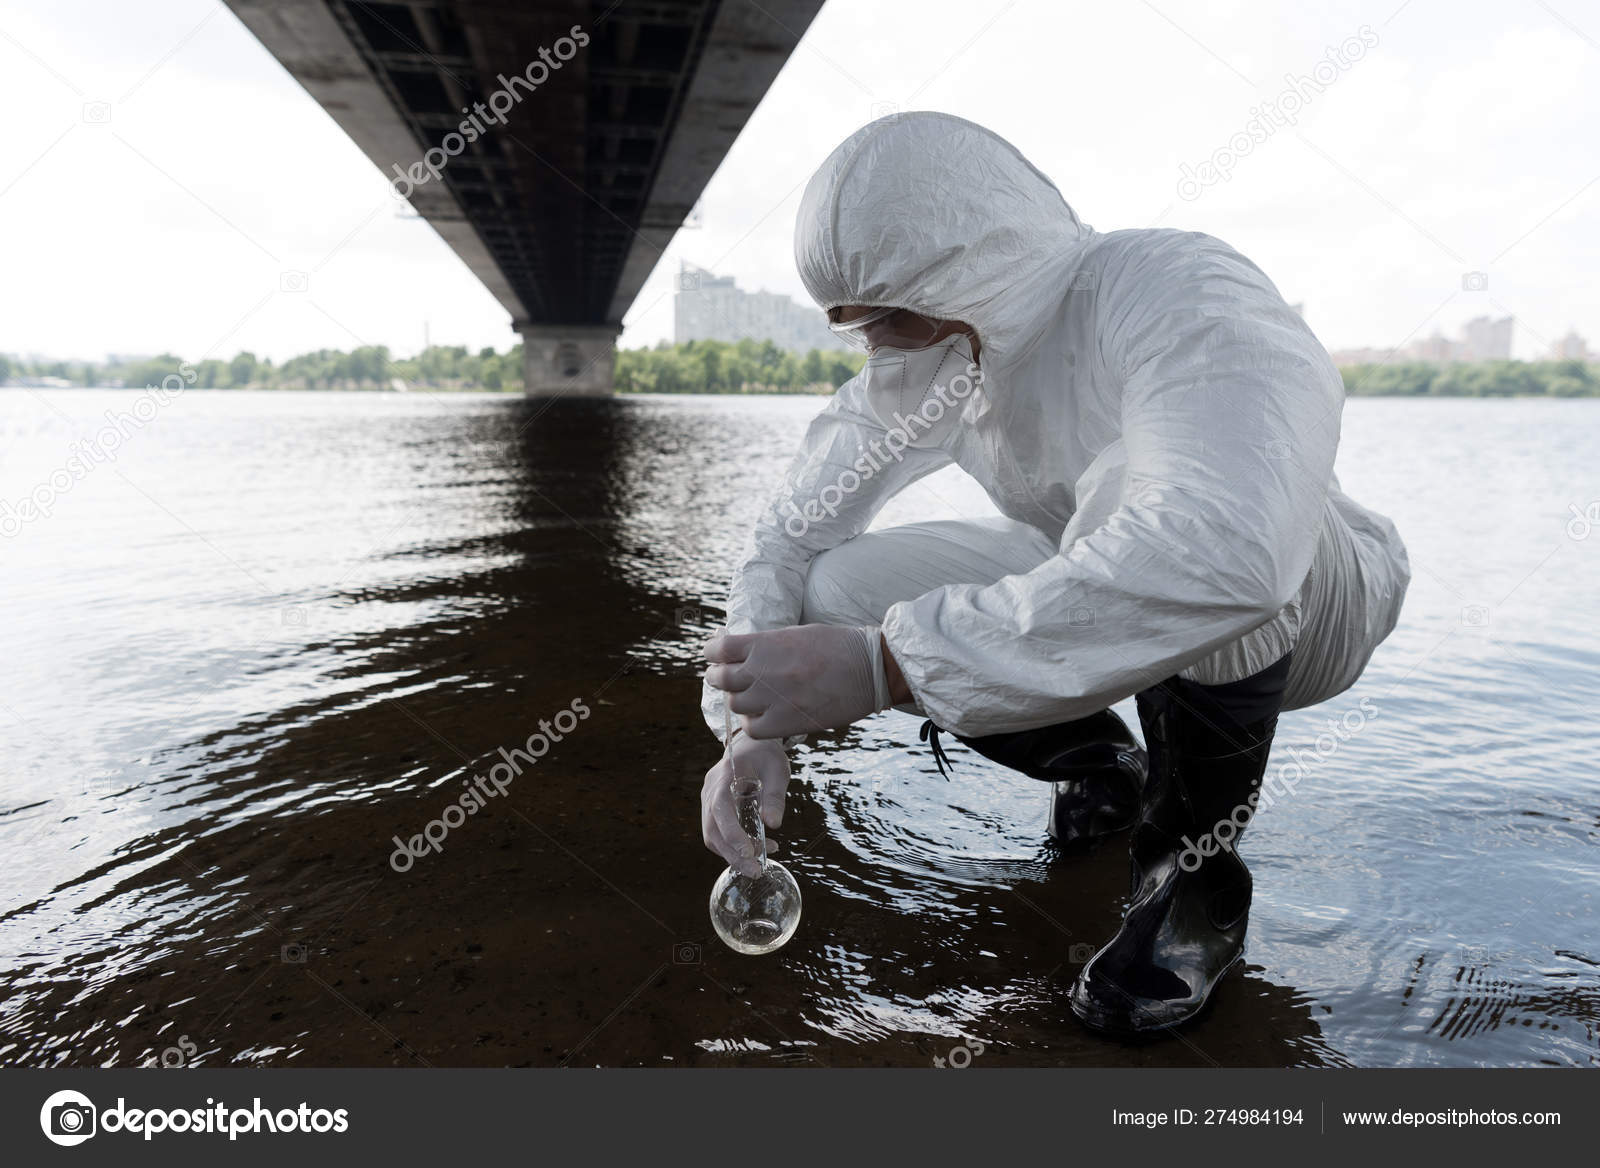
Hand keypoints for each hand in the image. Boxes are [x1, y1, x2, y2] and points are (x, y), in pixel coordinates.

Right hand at [701, 733, 788, 876]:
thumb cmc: (766, 756)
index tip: (749, 852)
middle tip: (755, 871)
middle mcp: (710, 790)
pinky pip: (718, 833)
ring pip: (712, 835)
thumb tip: (773, 824)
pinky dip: (734, 846)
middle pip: (713, 829)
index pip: (721, 808)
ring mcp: (709, 800)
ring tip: (758, 864)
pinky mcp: (714, 809)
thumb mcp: (777, 771)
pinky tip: (755, 848)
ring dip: (732, 854)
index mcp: (724, 776)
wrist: (751, 744)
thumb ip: (774, 797)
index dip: (732, 832)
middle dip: (732, 854)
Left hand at [704, 624, 887, 739]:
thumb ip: (764, 645)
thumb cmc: (836, 646)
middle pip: (720, 679)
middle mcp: (762, 670)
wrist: (868, 668)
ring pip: (735, 704)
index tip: (719, 657)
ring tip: (756, 698)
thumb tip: (739, 653)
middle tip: (731, 680)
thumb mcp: (795, 634)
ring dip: (741, 702)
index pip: (717, 651)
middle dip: (721, 678)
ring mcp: (772, 698)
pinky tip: (765, 717)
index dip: (713, 655)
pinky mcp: (785, 722)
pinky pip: (752, 729)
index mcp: (764, 643)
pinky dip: (754, 724)